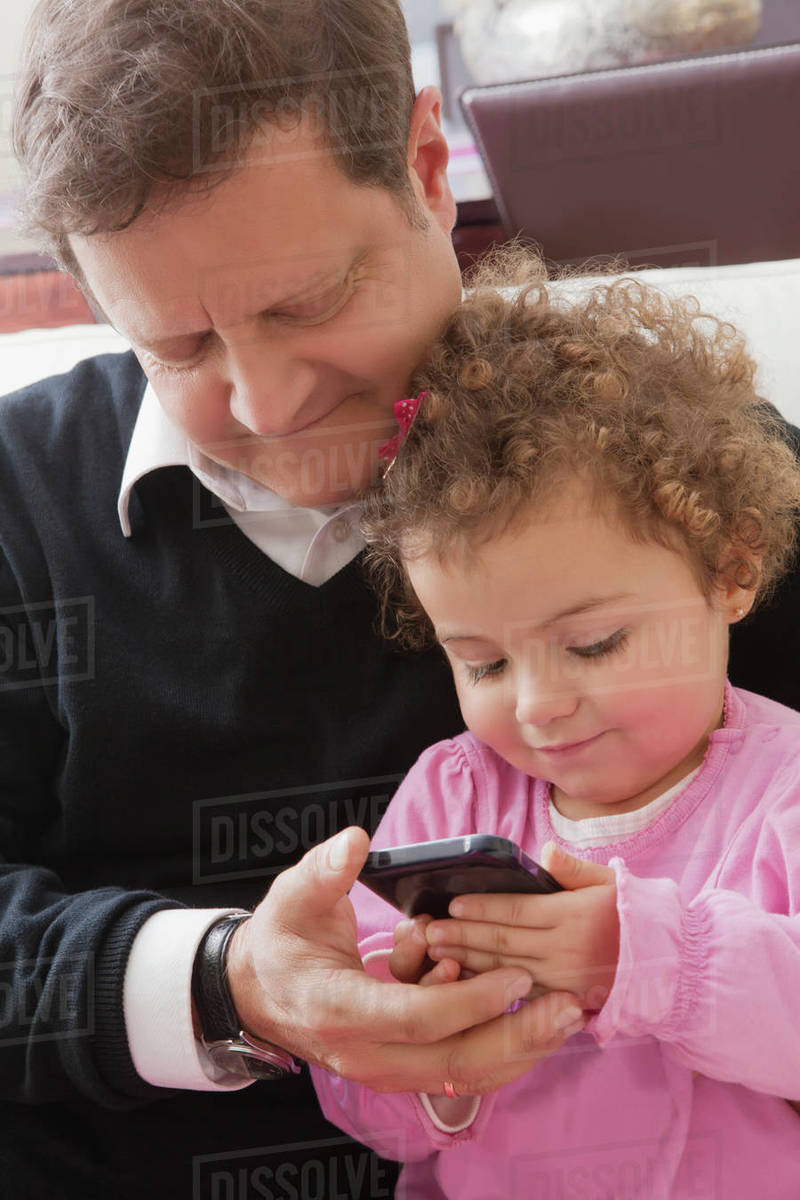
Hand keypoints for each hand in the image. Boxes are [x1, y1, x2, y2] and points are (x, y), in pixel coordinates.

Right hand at [226, 828, 586, 1095]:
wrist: (257, 991)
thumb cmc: (280, 939)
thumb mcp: (293, 897)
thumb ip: (324, 870)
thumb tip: (354, 841)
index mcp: (338, 1009)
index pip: (416, 1017)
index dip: (470, 1000)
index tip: (518, 976)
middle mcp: (363, 1053)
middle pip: (452, 1062)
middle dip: (515, 1037)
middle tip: (567, 1007)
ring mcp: (383, 1068)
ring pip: (462, 1076)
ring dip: (518, 1049)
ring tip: (565, 1016)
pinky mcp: (399, 1067)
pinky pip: (457, 1069)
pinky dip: (497, 1049)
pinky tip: (531, 1020)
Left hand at [424, 842, 619, 1010]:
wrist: (672, 963)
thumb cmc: (634, 914)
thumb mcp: (609, 882)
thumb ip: (573, 869)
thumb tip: (545, 853)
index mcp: (572, 915)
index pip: (516, 911)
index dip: (482, 908)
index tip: (453, 903)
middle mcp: (566, 950)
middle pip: (503, 942)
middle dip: (462, 936)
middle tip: (428, 930)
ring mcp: (565, 980)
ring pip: (506, 970)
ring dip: (467, 962)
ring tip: (436, 952)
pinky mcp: (566, 1001)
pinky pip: (522, 994)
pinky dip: (491, 987)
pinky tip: (466, 981)